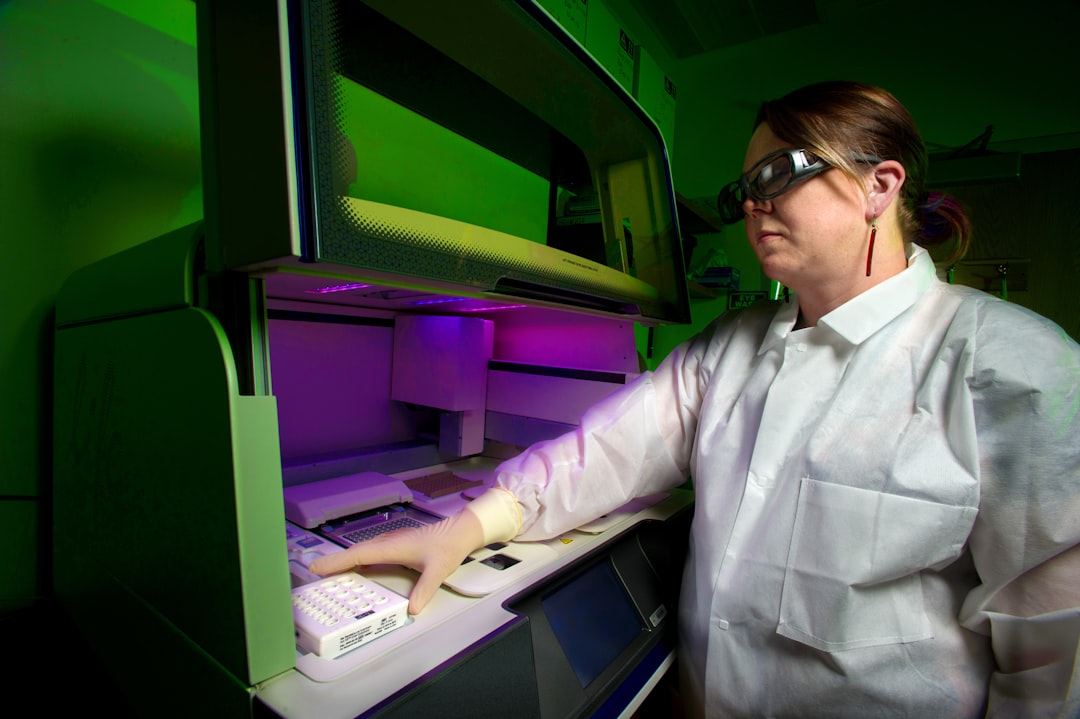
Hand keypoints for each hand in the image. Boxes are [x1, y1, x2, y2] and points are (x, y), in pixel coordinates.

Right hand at [308, 508, 484, 613]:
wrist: (460, 531)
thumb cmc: (448, 545)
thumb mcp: (438, 569)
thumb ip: (425, 589)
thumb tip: (412, 608)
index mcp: (392, 546)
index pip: (359, 554)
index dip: (337, 561)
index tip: (317, 567)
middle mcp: (388, 542)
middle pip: (355, 553)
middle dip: (333, 562)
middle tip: (313, 572)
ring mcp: (391, 543)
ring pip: (362, 551)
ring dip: (345, 560)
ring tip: (327, 571)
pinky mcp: (395, 545)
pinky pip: (370, 552)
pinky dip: (357, 559)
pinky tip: (355, 567)